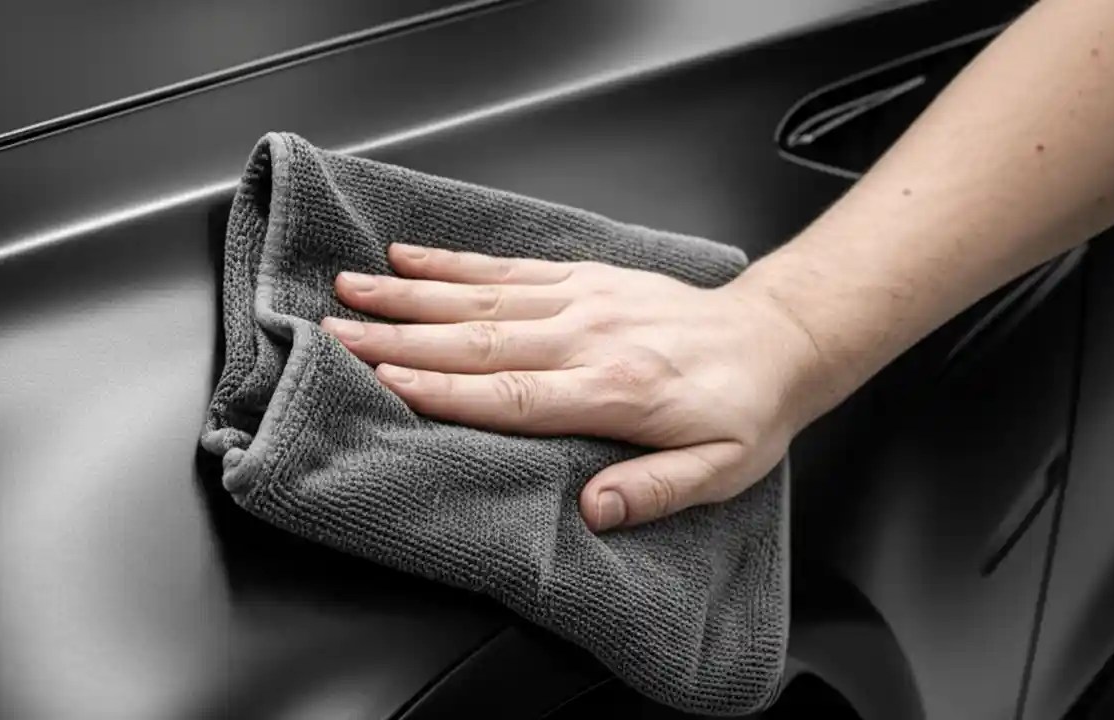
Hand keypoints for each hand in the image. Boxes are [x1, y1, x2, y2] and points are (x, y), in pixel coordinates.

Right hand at [320, 243, 824, 530]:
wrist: (777, 336)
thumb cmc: (744, 409)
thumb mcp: (721, 470)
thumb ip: (655, 491)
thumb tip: (594, 512)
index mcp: (616, 390)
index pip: (513, 394)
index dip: (443, 390)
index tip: (384, 381)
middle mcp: (590, 337)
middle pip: (478, 339)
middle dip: (400, 338)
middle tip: (336, 335)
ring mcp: (584, 300)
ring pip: (482, 296)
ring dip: (410, 294)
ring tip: (352, 290)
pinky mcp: (584, 277)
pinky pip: (510, 266)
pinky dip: (455, 262)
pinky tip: (410, 257)